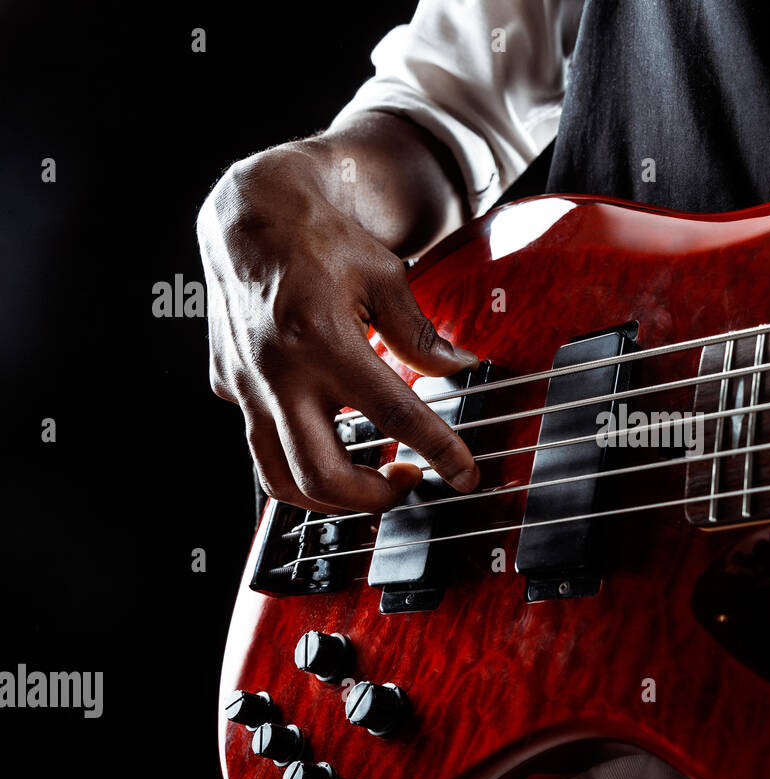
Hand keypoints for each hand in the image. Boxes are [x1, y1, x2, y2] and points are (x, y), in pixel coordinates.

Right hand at [199, 145, 479, 514]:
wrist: (251, 215)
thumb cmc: (317, 238)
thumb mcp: (384, 275)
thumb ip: (420, 332)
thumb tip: (458, 366)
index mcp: (323, 339)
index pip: (392, 414)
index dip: (438, 450)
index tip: (464, 473)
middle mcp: (279, 372)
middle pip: (322, 475)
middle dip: (374, 497)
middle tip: (408, 480)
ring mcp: (247, 386)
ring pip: (281, 479)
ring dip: (333, 497)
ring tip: (371, 480)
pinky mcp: (230, 387)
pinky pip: (261, 444)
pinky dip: (299, 460)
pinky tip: (330, 443)